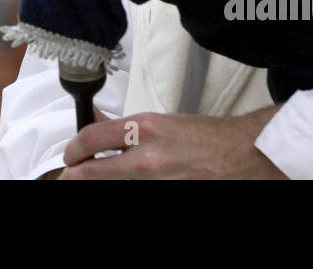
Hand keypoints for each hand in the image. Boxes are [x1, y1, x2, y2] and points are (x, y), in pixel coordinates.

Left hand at [58, 104, 286, 178]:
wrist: (243, 154)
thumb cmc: (207, 135)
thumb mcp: (162, 121)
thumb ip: (129, 129)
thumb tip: (102, 127)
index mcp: (145, 128)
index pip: (92, 138)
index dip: (74, 148)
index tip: (70, 154)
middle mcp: (147, 156)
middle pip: (94, 172)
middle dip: (76, 174)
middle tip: (70, 173)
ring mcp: (157, 180)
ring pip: (115, 182)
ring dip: (105, 178)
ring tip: (95, 176)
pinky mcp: (166, 191)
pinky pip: (136, 187)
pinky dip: (129, 183)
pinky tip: (127, 179)